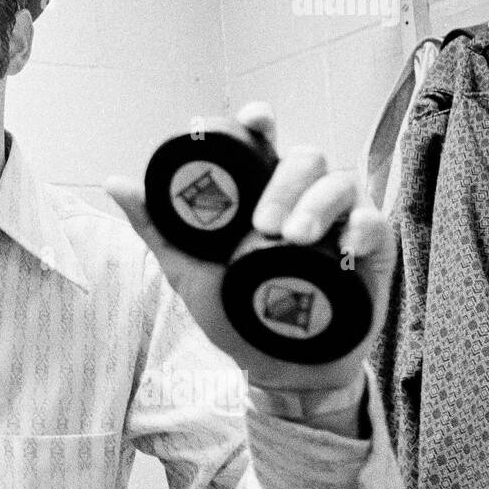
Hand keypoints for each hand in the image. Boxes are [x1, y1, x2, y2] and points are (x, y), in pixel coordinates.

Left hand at [104, 102, 395, 391]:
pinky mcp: (371, 248)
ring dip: (316, 204)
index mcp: (259, 190)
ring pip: (340, 183)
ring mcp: (338, 219)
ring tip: (292, 240)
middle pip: (303, 158)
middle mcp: (301, 195)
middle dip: (283, 185)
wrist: (276, 369)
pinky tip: (345, 247)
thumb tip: (114, 182)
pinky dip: (361, 227)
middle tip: (263, 226)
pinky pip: (374, 220)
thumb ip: (156, 225)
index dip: (260, 122)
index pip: (263, 141)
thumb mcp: (187, 269)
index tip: (255, 120)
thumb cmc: (234, 311)